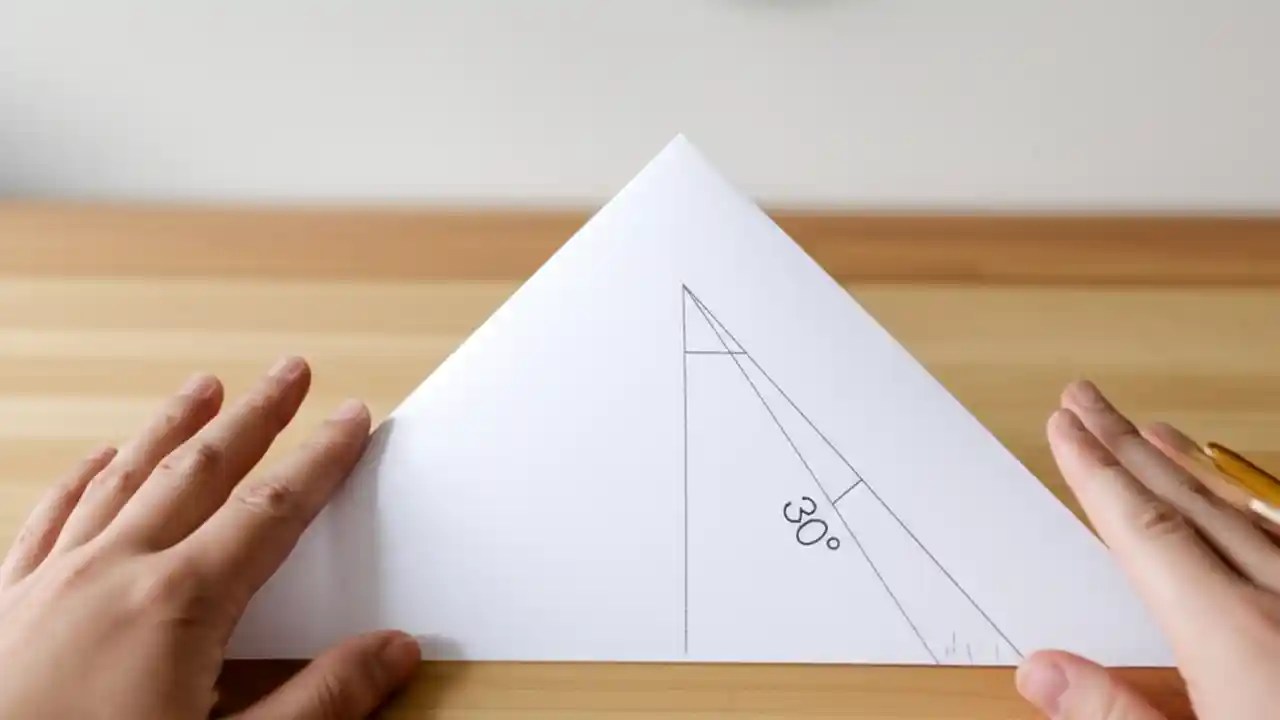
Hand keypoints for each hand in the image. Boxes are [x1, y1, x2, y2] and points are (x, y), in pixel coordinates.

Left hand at [0, 358, 419, 718]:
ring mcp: (51, 583)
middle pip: (202, 470)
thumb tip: (395, 651)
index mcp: (178, 605)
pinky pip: (51, 517)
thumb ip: (320, 702)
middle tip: (289, 371)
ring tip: (203, 388)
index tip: (349, 420)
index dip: (321, 459)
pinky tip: (98, 459)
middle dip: (255, 416)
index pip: (273, 509)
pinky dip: (82, 478)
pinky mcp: (6, 605)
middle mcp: (112, 573)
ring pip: (124, 476)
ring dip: (172, 426)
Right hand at [1016, 381, 1279, 718]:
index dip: (1095, 473)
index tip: (1064, 426)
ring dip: (1190, 466)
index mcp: (1237, 639)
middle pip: (1188, 503)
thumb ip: (1117, 716)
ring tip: (1150, 428)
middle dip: (1127, 445)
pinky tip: (1249, 498)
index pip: (1145, 530)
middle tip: (1085, 400)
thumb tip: (1040, 671)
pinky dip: (1257, 503)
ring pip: (1248, 512)